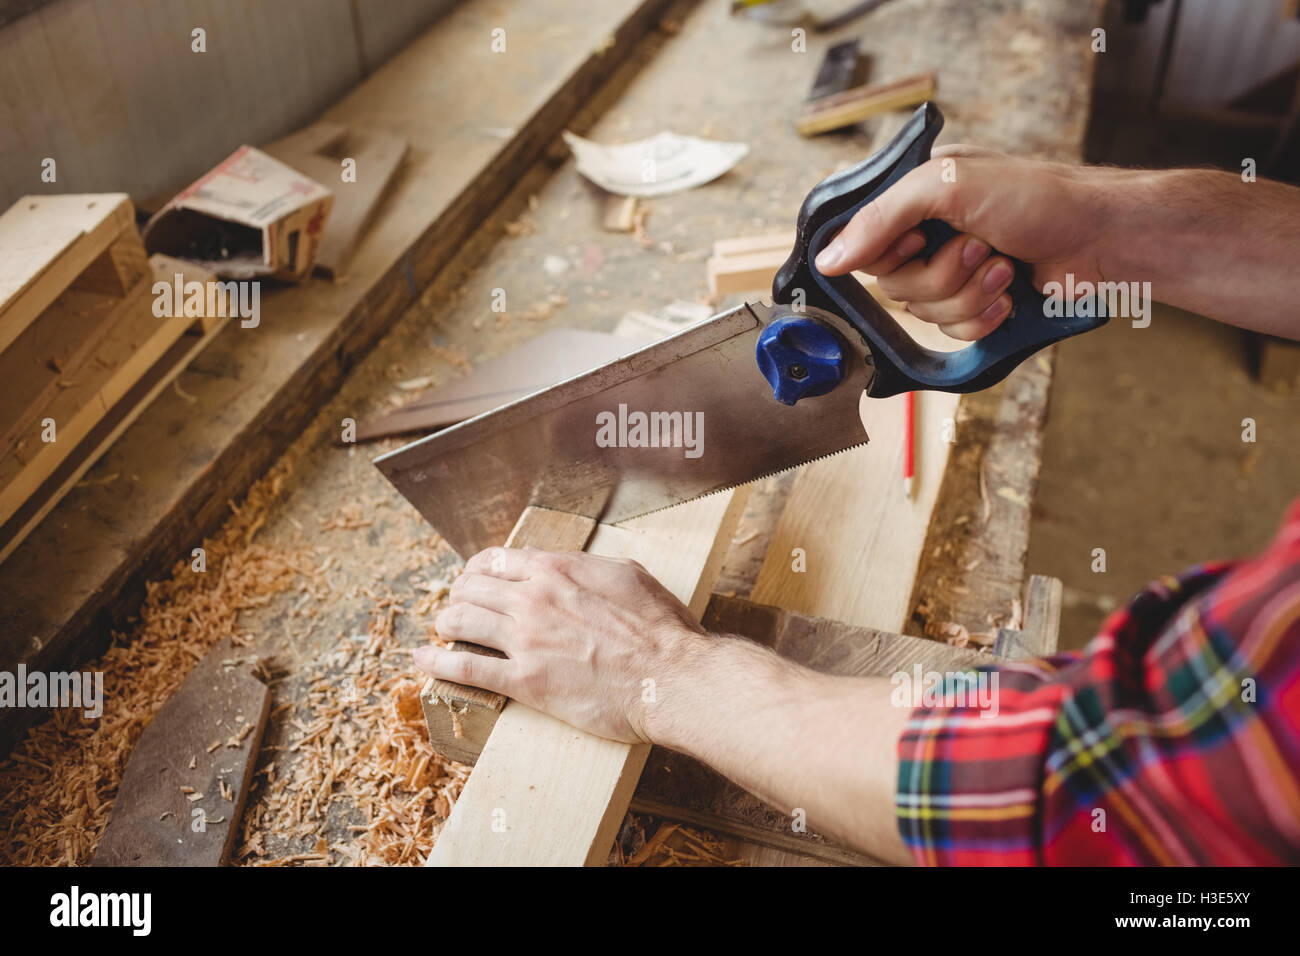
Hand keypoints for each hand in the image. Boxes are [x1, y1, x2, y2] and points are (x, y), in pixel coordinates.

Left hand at [414, 547, 704, 742]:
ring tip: (442, 630)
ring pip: (460, 620)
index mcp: (557, 569)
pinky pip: (466, 666)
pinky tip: (424, 660)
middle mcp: (533, 598)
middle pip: (471, 587)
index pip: (496, 561)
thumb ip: (583, 567)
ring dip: (445, 623)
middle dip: (458, 594)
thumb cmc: (660, 628)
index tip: (474, 579)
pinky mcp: (525, 680)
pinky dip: (437, 661)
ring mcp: (526, 639)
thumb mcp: (625, 575)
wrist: (669, 675)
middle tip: (456, 606)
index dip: (478, 569)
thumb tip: (556, 561)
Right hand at [815, 145, 1110, 340]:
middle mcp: (928, 234)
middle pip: (893, 283)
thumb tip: (827, 259)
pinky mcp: (977, 304)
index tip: (917, 241)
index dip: (884, 253)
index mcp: (915, 197)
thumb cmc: (1036, 196)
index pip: (862, 240)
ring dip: (968, 293)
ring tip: (1004, 266)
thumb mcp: (948, 185)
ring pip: (923, 311)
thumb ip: (881, 218)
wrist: (1101, 237)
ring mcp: (953, 270)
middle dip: (940, 273)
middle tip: (978, 246)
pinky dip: (982, 317)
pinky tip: (1009, 294)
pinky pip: (952, 331)